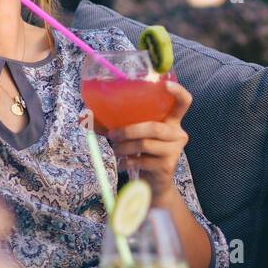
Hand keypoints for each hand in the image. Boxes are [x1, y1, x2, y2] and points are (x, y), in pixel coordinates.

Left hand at [93, 81, 192, 206]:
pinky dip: (127, 162)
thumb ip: (114, 124)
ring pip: (145, 144)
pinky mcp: (167, 166)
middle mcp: (177, 133)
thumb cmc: (142, 153)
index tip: (165, 84)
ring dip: (124, 147)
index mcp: (172, 120)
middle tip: (112, 135)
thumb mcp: (132, 135)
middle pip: (153, 127)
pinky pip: (142, 161)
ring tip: (115, 150)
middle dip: (128, 131)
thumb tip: (84, 117)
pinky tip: (123, 163)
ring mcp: (174, 150)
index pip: (183, 102)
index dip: (178, 92)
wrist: (153, 183)